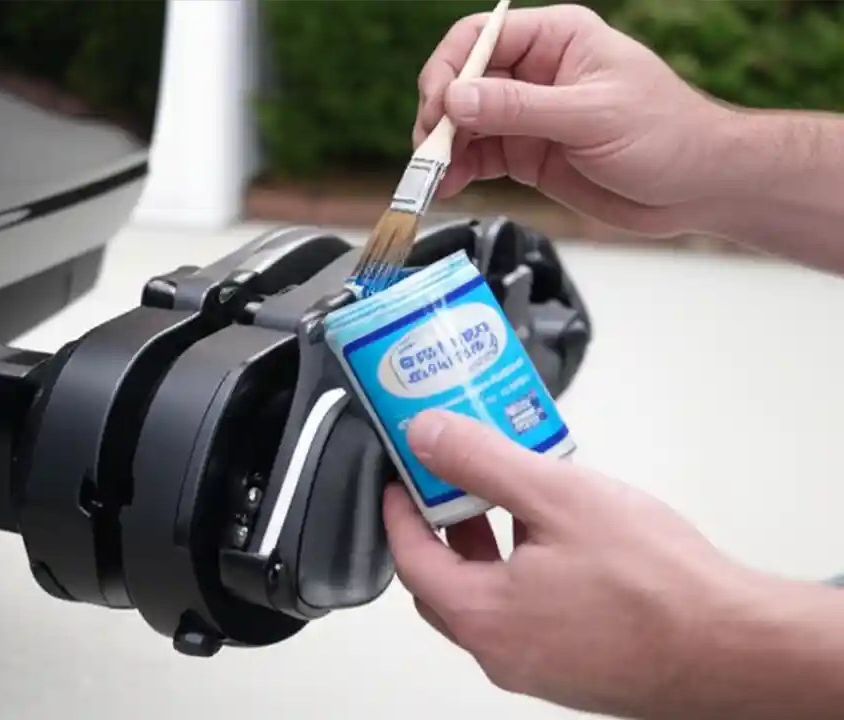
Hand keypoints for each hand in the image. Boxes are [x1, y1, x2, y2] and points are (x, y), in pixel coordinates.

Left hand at [382, 409, 753, 717]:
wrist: (737, 649)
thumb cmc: (660, 587)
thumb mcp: (559, 496)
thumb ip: (483, 461)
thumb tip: (427, 436)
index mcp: (483, 616)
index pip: (410, 559)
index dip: (399, 511)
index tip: (400, 478)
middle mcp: (501, 653)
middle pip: (443, 585)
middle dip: (439, 530)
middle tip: (449, 484)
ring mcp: (540, 667)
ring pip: (488, 601)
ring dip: (485, 549)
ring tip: (508, 498)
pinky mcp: (575, 670)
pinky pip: (527, 617)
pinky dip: (522, 574)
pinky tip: (557, 540)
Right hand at [414, 4, 738, 237]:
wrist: (697, 187)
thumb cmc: (667, 135)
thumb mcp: (590, 116)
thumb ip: (519, 108)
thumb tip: (457, 98)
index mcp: (556, 39)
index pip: (481, 38)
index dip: (451, 69)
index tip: (440, 107)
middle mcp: (536, 72)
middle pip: (463, 80)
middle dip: (440, 113)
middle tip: (431, 147)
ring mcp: (528, 114)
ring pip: (464, 122)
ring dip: (443, 147)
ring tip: (435, 175)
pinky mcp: (527, 152)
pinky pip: (478, 155)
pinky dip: (458, 171)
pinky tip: (449, 186)